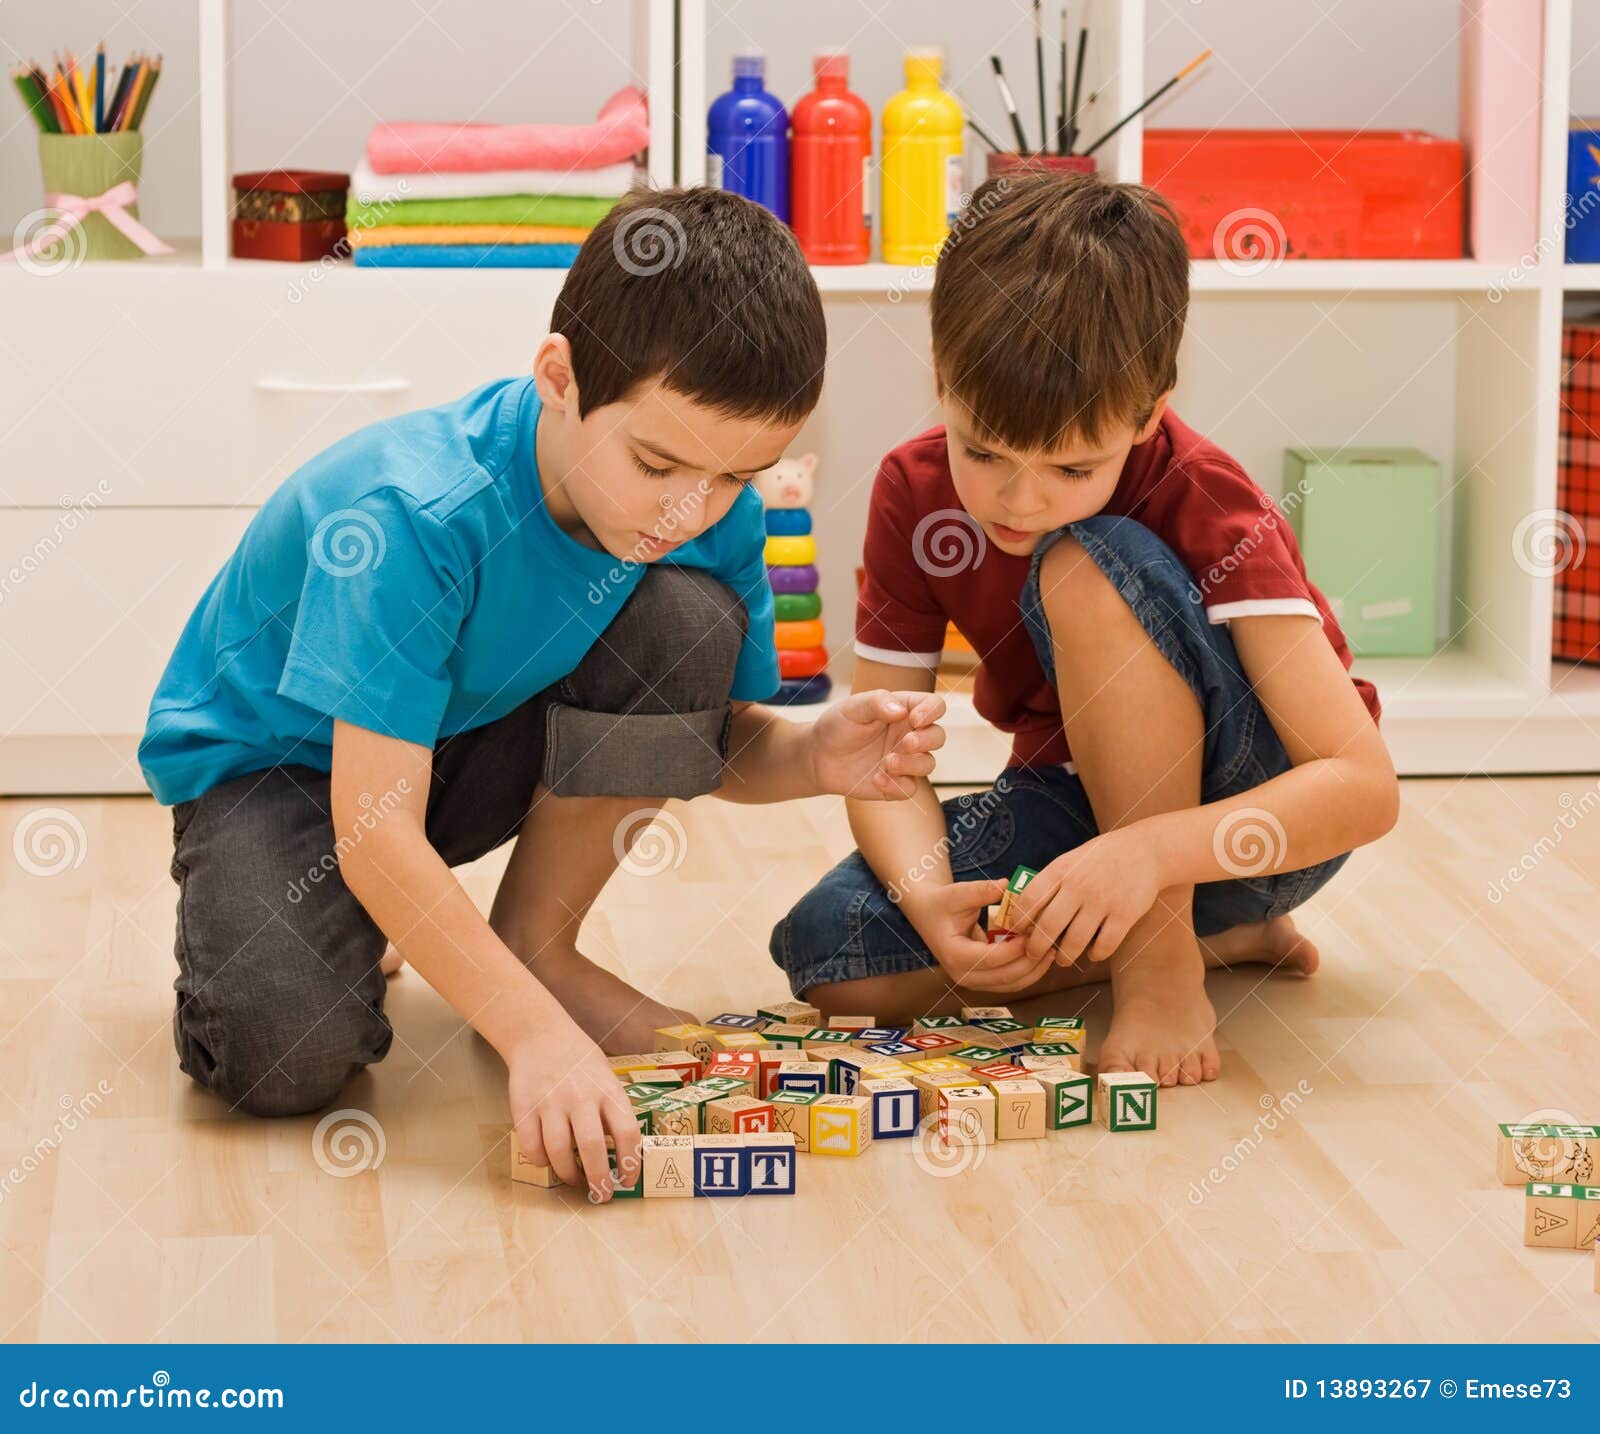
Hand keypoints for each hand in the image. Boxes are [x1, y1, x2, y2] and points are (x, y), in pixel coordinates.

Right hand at [506, 1015, 641, 1201]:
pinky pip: (532, 1147)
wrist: (539, 1035)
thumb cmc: (579, 1060)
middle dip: (598, 1180)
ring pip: (559, 1152)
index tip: (628, 1180)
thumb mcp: (606, 1077)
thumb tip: (622, 1153)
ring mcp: (551, 1102)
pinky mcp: (525, 1107)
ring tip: (573, 1179)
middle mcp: (581, 1097)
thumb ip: (612, 1109)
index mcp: (608, 1089)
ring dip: (568, 1174)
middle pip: (592, 1148)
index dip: (632, 1163)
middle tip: (600, 1195)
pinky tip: (547, 1160)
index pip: (628, 1132)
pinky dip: (541, 1162)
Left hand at [811, 691, 945, 799]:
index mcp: (904, 710)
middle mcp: (909, 735)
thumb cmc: (838, 726)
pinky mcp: (896, 784)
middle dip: (926, 740)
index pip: (933, 705)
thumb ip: (877, 702)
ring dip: (912, 764)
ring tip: (887, 762)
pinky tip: (877, 779)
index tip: (914, 719)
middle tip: (904, 744)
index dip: (932, 711)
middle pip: (937, 736)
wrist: (818, 757)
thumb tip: (902, 711)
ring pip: (928, 764)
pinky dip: (897, 785)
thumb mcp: (853, 707)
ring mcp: (905, 761)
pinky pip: (910, 789)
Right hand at [908, 876, 1055, 993]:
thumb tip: (1007, 885)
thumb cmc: (943, 903)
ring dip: (1034, 970)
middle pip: (1005, 977)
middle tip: (1051, 943)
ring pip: (1011, 984)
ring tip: (1052, 950)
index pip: (990, 958)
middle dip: (1031, 962)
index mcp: (954, 955)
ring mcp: (973, 981)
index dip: (1015, 948)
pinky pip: (1011, 982)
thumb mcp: (957, 893)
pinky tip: (1042, 956)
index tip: (1033, 933)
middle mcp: (962, 975)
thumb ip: (981, 891)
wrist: (930, 915)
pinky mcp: (984, 981)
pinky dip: (1028, 972)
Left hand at [1009, 826, 1164, 966]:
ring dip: (1064, 957)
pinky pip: (1105, 944)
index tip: (1016, 931)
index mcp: (1061, 870)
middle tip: (1033, 955)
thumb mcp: (1071, 860)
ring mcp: (1102, 901)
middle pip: (1048, 926)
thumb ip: (1051, 882)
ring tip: (1062, 960)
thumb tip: (1026, 910)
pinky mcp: (1125, 915)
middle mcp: (1079, 885)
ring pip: (1074, 941)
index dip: (1019, 919)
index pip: (1030, 899)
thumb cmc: (1101, 857)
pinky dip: (1096, 954)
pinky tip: (1093, 954)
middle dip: (1036, 947)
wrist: (1146, 850)